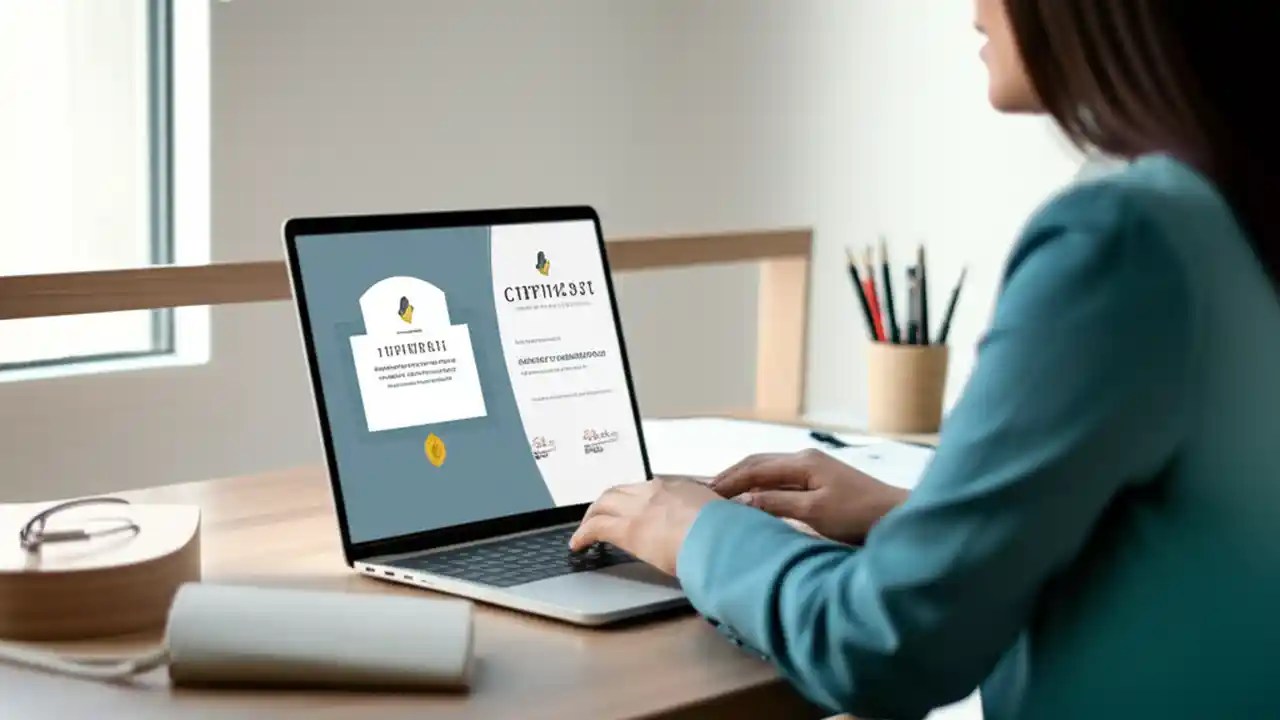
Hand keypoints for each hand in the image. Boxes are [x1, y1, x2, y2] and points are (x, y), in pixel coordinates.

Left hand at [569, 477, 719, 575]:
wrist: (719, 537)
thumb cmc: (728, 532)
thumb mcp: (724, 518)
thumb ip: (715, 521)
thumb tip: (723, 530)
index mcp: (680, 487)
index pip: (650, 488)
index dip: (637, 499)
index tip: (635, 508)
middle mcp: (656, 491)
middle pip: (621, 490)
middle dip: (607, 501)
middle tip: (600, 514)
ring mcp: (639, 507)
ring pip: (604, 503)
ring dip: (593, 515)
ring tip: (585, 528)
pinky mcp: (627, 528)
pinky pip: (595, 527)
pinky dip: (583, 534)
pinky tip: (578, 544)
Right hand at [711, 449, 908, 543]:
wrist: (896, 516)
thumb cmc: (858, 515)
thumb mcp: (814, 512)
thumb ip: (777, 503)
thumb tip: (744, 499)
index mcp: (802, 462)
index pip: (754, 468)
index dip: (728, 480)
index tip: (705, 493)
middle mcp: (805, 459)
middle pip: (758, 463)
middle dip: (731, 476)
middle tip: (707, 492)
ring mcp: (814, 468)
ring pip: (769, 470)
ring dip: (745, 480)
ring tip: (724, 494)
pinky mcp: (820, 481)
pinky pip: (781, 479)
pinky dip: (761, 486)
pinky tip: (755, 497)